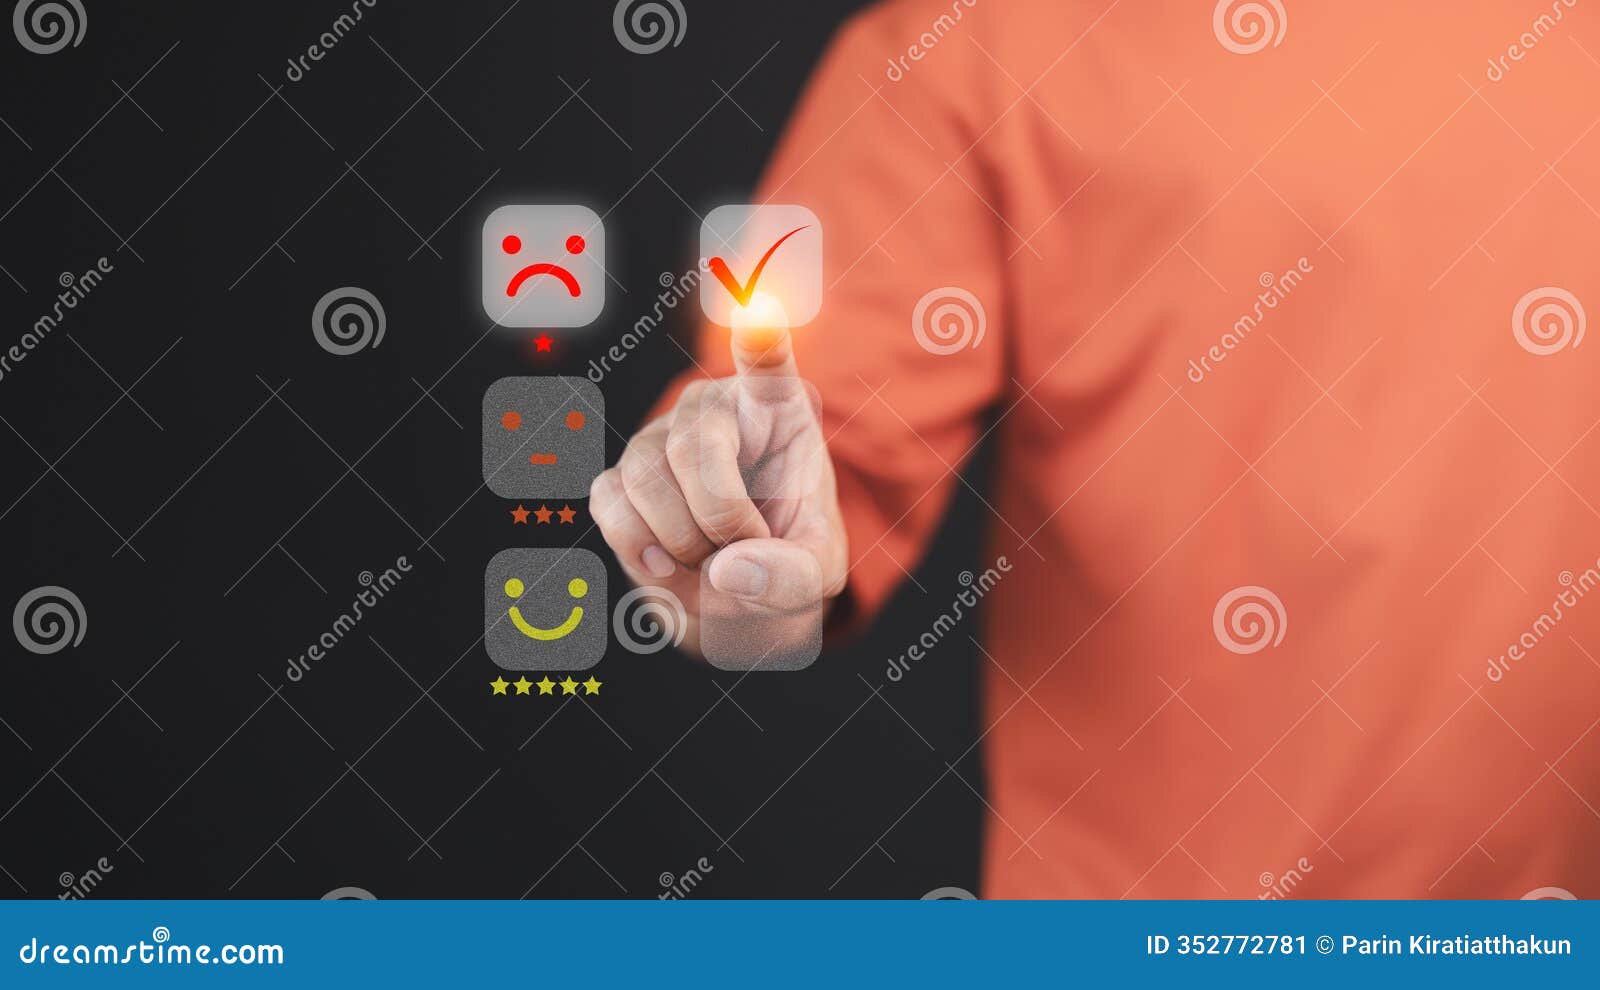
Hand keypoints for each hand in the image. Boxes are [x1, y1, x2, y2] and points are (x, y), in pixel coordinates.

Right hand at [589, 306, 847, 660]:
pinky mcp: (618, 477)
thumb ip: (791, 574)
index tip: (761, 310)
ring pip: (648, 477)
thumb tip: (727, 570)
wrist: (734, 595)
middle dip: (720, 517)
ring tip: (711, 560)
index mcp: (776, 411)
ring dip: (683, 542)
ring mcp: (658, 439)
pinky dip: (641, 549)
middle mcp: (712, 410)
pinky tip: (668, 563)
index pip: (767, 364)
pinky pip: (611, 504)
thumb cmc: (785, 562)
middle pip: (694, 444)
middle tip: (745, 550)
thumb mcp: (816, 574)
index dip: (759, 340)